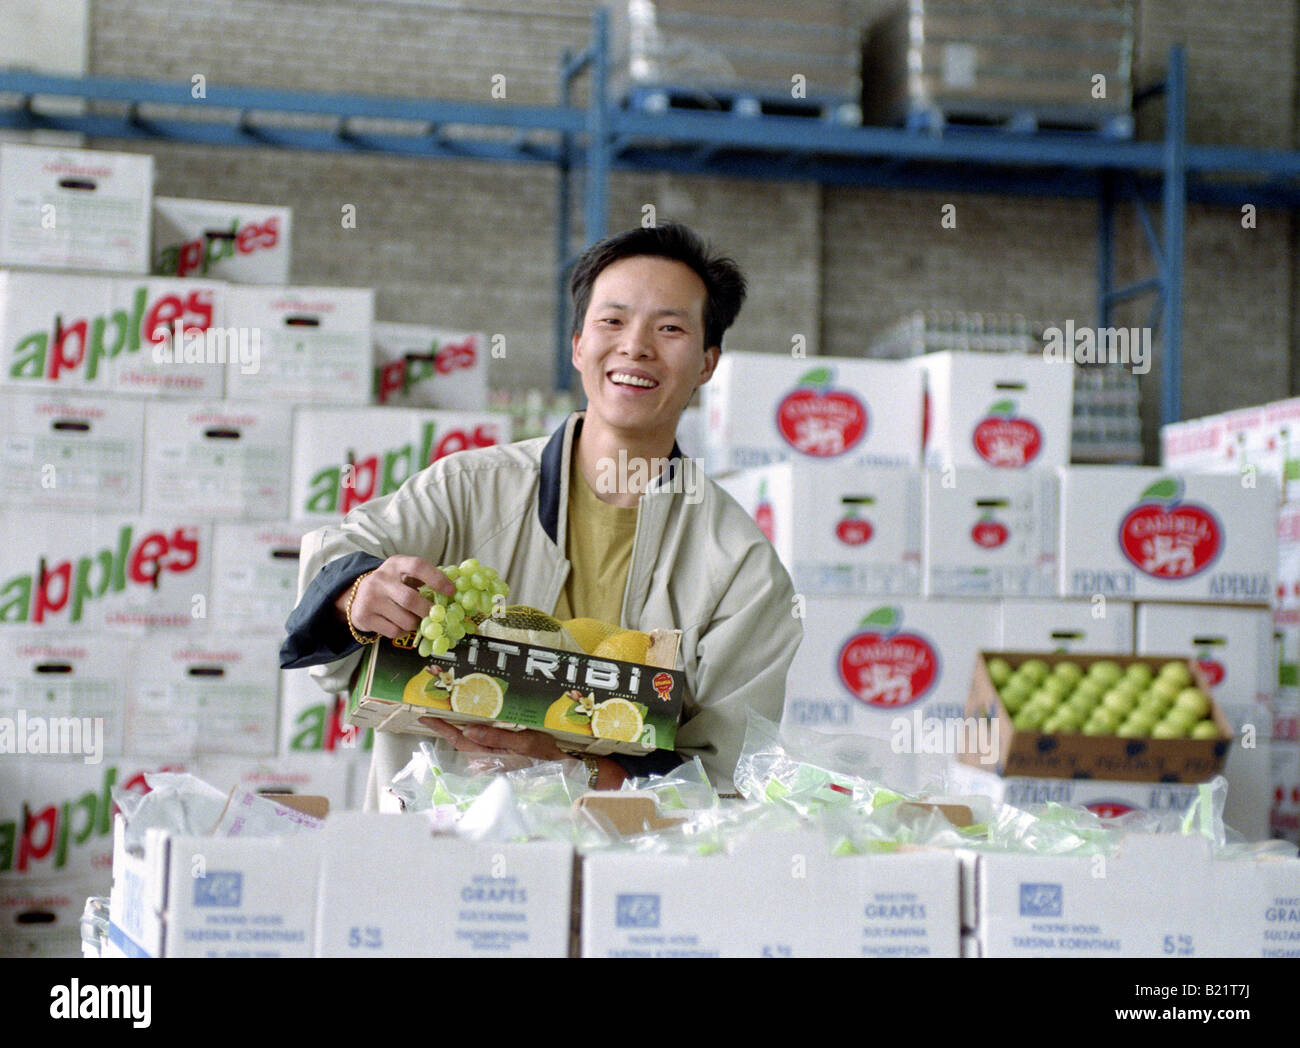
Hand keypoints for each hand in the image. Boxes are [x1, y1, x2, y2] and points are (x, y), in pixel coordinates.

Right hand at [336, 555, 454, 638]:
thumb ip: (426, 579)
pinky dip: (403, 631)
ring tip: (415, 619)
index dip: (437, 578)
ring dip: (416, 624)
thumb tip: (458, 584)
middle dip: (428, 611)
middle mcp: (380, 579)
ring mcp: (370, 598)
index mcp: (396, 564)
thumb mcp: (404, 575)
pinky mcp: (364, 616)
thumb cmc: (391, 585)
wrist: (356, 596)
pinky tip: (400, 624)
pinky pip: (394, 631)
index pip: (418, 566)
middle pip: (410, 599)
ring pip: (404, 620)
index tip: (451, 591)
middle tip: (437, 615)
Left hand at [419, 719, 571, 760]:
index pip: (459, 741)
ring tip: (460, 710)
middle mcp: (487, 764)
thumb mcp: (527, 743)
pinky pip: (485, 747)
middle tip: (441, 705)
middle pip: (463, 741)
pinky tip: (484, 723)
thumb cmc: (550, 758)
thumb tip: (468, 730)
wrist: (568, 773)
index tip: (425, 717)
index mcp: (490, 759)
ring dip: (467, 729)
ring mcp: (493, 764)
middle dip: (452, 725)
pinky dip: (481, 734)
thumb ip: (497, 738)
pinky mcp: (501, 763)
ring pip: (473, 744)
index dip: (442, 728)